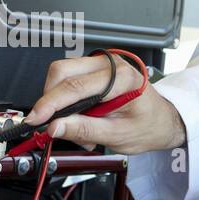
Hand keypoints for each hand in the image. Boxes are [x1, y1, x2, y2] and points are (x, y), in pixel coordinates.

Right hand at [23, 54, 186, 154]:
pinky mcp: (95, 69)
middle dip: (51, 99)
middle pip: (63, 71)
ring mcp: (102, 64)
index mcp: (122, 78)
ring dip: (59, 100)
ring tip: (76, 125)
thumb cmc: (148, 125)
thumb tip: (55, 127)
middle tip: (54, 125)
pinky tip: (80, 116)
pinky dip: (66, 98)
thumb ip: (84, 129)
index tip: (35, 118)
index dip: (50, 103)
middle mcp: (111, 65)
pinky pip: (69, 77)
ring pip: (62, 72)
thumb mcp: (118, 135)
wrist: (163, 120)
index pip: (75, 86)